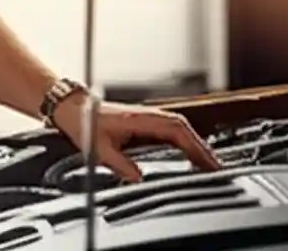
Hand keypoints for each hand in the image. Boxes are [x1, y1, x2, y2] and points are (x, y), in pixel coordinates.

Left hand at [51, 94, 222, 182]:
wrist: (71, 108)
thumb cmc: (83, 123)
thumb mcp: (99, 149)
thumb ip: (120, 165)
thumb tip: (139, 180)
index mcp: (140, 118)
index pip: (176, 131)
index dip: (195, 147)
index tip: (208, 162)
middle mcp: (147, 115)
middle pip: (184, 128)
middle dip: (202, 147)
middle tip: (217, 169)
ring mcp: (146, 116)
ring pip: (179, 127)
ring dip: (195, 143)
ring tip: (208, 164)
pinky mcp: (143, 121)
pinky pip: (170, 129)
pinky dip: (184, 140)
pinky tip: (188, 152)